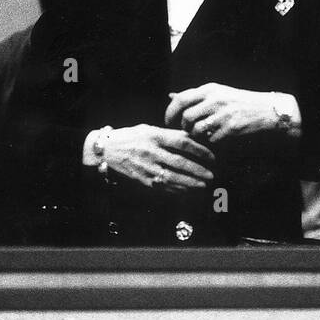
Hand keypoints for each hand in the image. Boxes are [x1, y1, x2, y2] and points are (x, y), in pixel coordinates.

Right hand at [98, 124, 215, 192]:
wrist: (107, 150)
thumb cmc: (131, 137)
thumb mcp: (149, 129)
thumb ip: (169, 135)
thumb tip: (192, 139)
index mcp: (155, 136)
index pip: (183, 143)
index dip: (200, 150)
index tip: (212, 156)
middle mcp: (152, 152)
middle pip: (180, 162)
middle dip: (198, 170)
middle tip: (211, 175)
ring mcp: (146, 167)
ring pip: (173, 178)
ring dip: (191, 183)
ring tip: (203, 184)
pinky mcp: (142, 179)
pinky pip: (163, 186)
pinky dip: (177, 189)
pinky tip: (188, 190)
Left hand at [165, 83, 298, 142]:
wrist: (264, 109)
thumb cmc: (237, 101)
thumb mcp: (217, 92)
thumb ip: (195, 96)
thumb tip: (171, 97)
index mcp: (209, 89)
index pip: (180, 99)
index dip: (170, 112)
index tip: (169, 121)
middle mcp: (215, 99)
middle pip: (186, 117)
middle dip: (183, 126)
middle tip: (185, 130)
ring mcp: (223, 114)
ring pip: (196, 129)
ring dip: (196, 135)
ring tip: (202, 133)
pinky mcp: (230, 128)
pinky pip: (210, 139)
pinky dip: (210, 141)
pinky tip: (216, 136)